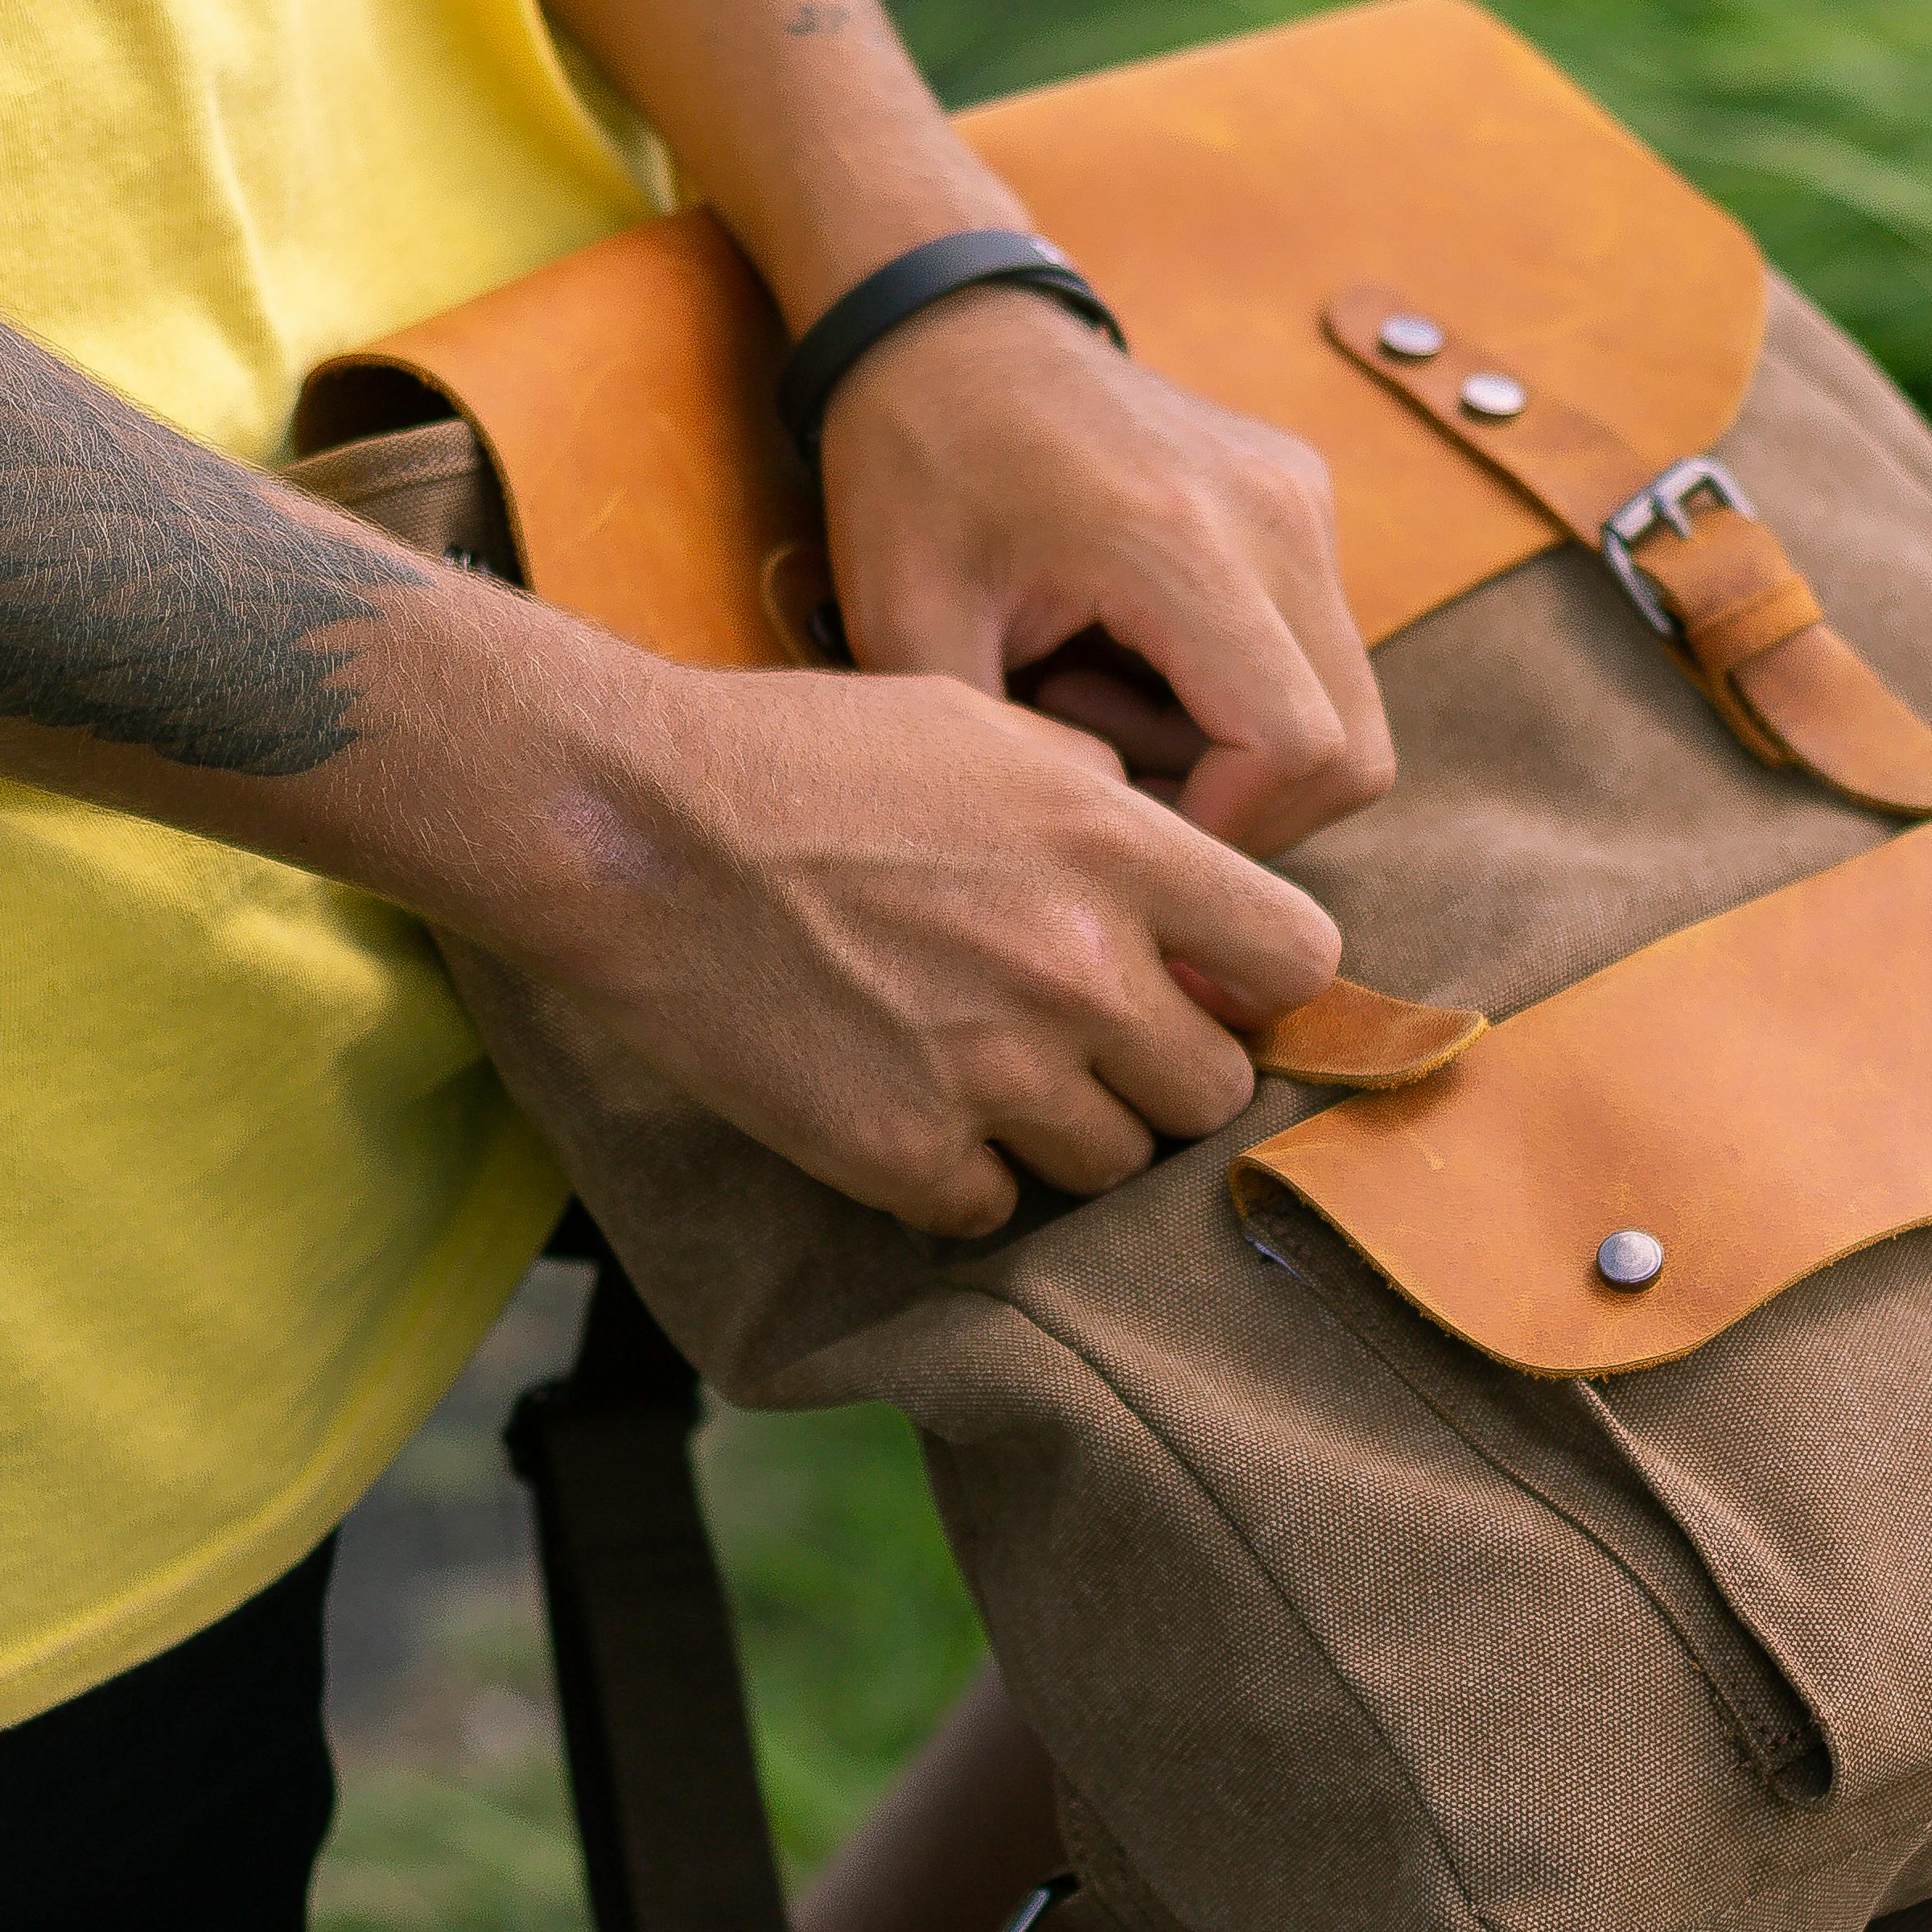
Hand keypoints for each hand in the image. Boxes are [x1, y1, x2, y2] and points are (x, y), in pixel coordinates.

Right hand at [536, 660, 1340, 1234]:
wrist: (633, 827)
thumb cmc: (799, 757)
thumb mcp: (981, 724)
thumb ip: (1099, 796)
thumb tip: (1169, 854)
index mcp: (1118, 851)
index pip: (1298, 961)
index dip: (1259, 982)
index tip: (1209, 985)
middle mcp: (1081, 971)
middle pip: (1212, 1090)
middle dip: (1158, 1071)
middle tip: (1079, 1040)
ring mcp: (996, 1074)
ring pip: (1113, 1163)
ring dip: (1064, 1131)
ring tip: (979, 1069)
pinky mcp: (905, 1154)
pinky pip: (995, 1207)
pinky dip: (959, 1176)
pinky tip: (902, 1106)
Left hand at [817, 283, 1395, 857]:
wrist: (947, 324)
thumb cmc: (914, 470)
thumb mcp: (911, 634)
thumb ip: (1010, 768)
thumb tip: (1096, 878)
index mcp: (1179, 541)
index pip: (1295, 750)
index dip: (1223, 833)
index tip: (1117, 832)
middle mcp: (1275, 513)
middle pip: (1353, 751)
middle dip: (1247, 813)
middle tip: (1116, 790)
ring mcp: (1302, 498)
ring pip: (1348, 712)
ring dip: (1241, 753)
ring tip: (1105, 704)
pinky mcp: (1303, 497)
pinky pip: (1320, 652)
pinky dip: (1243, 695)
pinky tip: (1131, 661)